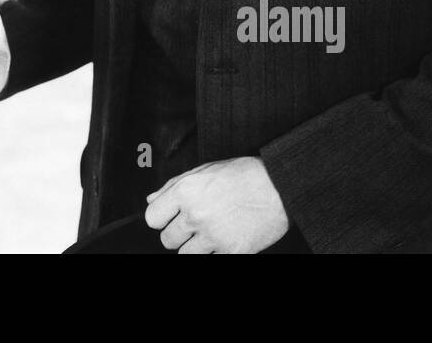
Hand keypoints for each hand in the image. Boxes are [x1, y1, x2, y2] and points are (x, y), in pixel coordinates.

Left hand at [143, 157, 289, 253]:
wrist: (280, 187)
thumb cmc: (243, 175)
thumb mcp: (203, 170)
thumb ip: (173, 186)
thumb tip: (152, 200)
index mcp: (185, 191)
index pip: (152, 218)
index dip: (162, 218)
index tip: (172, 217)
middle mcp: (195, 214)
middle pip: (167, 240)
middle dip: (179, 234)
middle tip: (196, 224)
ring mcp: (213, 235)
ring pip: (186, 255)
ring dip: (196, 246)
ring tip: (213, 231)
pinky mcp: (232, 252)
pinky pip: (211, 261)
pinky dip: (217, 253)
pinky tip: (227, 238)